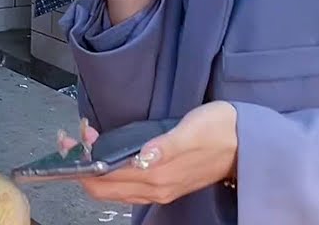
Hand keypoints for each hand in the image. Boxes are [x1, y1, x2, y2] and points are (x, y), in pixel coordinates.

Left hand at [59, 102, 237, 205]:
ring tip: (83, 141)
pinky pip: (125, 185)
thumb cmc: (221, 130)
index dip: (81, 162)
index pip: (104, 178)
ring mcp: (159, 188)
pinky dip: (108, 170)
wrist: (248, 143)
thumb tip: (142, 155)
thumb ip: (166, 145)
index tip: (73, 137)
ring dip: (92, 168)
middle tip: (70, 137)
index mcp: (157, 176)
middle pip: (102, 187)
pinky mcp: (164, 183)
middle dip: (79, 165)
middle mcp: (154, 188)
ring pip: (112, 188)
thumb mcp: (193, 130)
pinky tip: (106, 151)